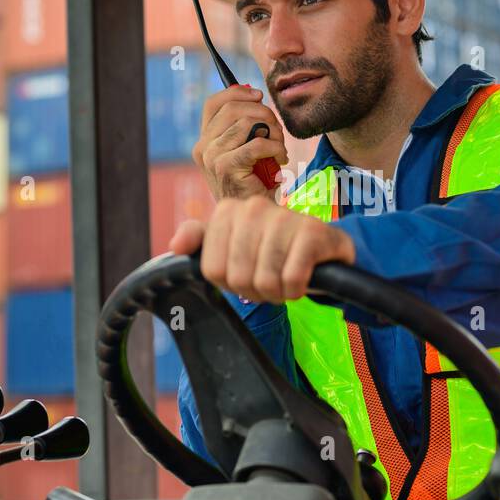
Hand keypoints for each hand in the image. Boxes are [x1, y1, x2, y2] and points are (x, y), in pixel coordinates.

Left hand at [168, 195, 355, 302]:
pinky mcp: (312, 231)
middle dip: (257, 290)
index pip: (213, 271)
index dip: (231, 283)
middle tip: (271, 278)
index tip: (248, 272)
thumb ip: (201, 242)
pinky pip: (292, 280)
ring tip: (287, 278)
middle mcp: (253, 207)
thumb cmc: (272, 250)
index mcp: (228, 211)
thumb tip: (175, 246)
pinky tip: (304, 277)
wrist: (323, 248)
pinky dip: (298, 289)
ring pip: (266, 281)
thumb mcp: (232, 245)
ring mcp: (284, 217)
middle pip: (239, 278)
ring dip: (279, 292)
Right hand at [193, 84, 288, 200]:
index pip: (213, 103)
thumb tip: (255, 95)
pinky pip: (258, 143)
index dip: (236, 92)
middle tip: (277, 128)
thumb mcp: (245, 149)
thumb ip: (243, 126)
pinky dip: (275, 147)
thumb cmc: (254, 182)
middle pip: (232, 109)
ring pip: (247, 124)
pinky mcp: (226, 168)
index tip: (259, 95)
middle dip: (262, 112)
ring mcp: (211, 158)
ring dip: (273, 132)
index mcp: (204, 140)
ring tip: (279, 146)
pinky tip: (280, 159)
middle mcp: (202, 147)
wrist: (253, 214)